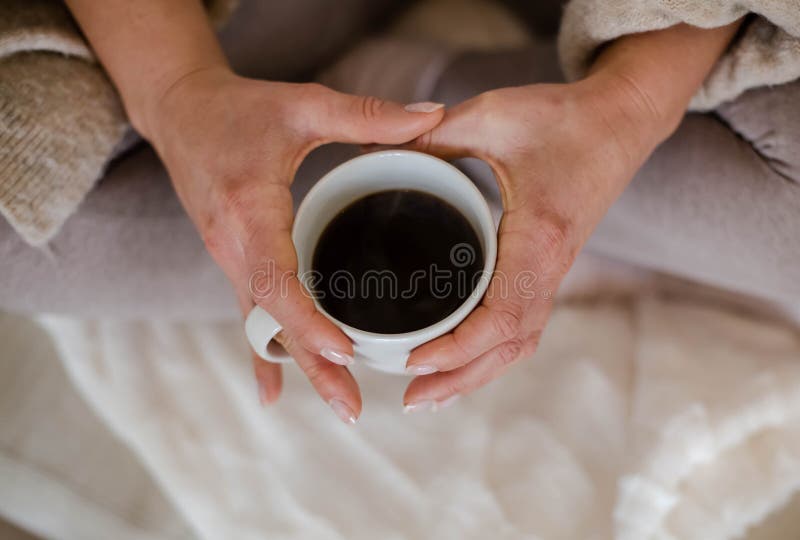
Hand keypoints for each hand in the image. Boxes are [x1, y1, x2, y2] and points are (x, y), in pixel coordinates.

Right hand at [145, 66, 443, 421]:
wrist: (180, 111)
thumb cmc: (239, 108)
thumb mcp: (302, 104)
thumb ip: (366, 114)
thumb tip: (431, 117)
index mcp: (248, 211)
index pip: (274, 280)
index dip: (307, 321)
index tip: (345, 351)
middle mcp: (233, 246)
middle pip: (272, 321)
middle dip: (313, 365)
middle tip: (352, 408)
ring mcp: (229, 259)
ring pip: (264, 325)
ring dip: (299, 364)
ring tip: (340, 401)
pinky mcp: (234, 261)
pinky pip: (252, 315)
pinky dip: (266, 354)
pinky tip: (273, 391)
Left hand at [402, 75, 673, 410]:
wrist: (621, 120)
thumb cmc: (562, 117)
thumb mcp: (491, 115)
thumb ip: (432, 135)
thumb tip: (370, 149)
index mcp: (537, 236)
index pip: (502, 316)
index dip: (458, 348)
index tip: (414, 360)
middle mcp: (550, 264)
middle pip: (510, 346)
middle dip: (460, 377)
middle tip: (410, 398)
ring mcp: (555, 270)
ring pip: (520, 343)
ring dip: (477, 373)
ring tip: (431, 394)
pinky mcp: (550, 266)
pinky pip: (526, 323)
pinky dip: (494, 352)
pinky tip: (466, 360)